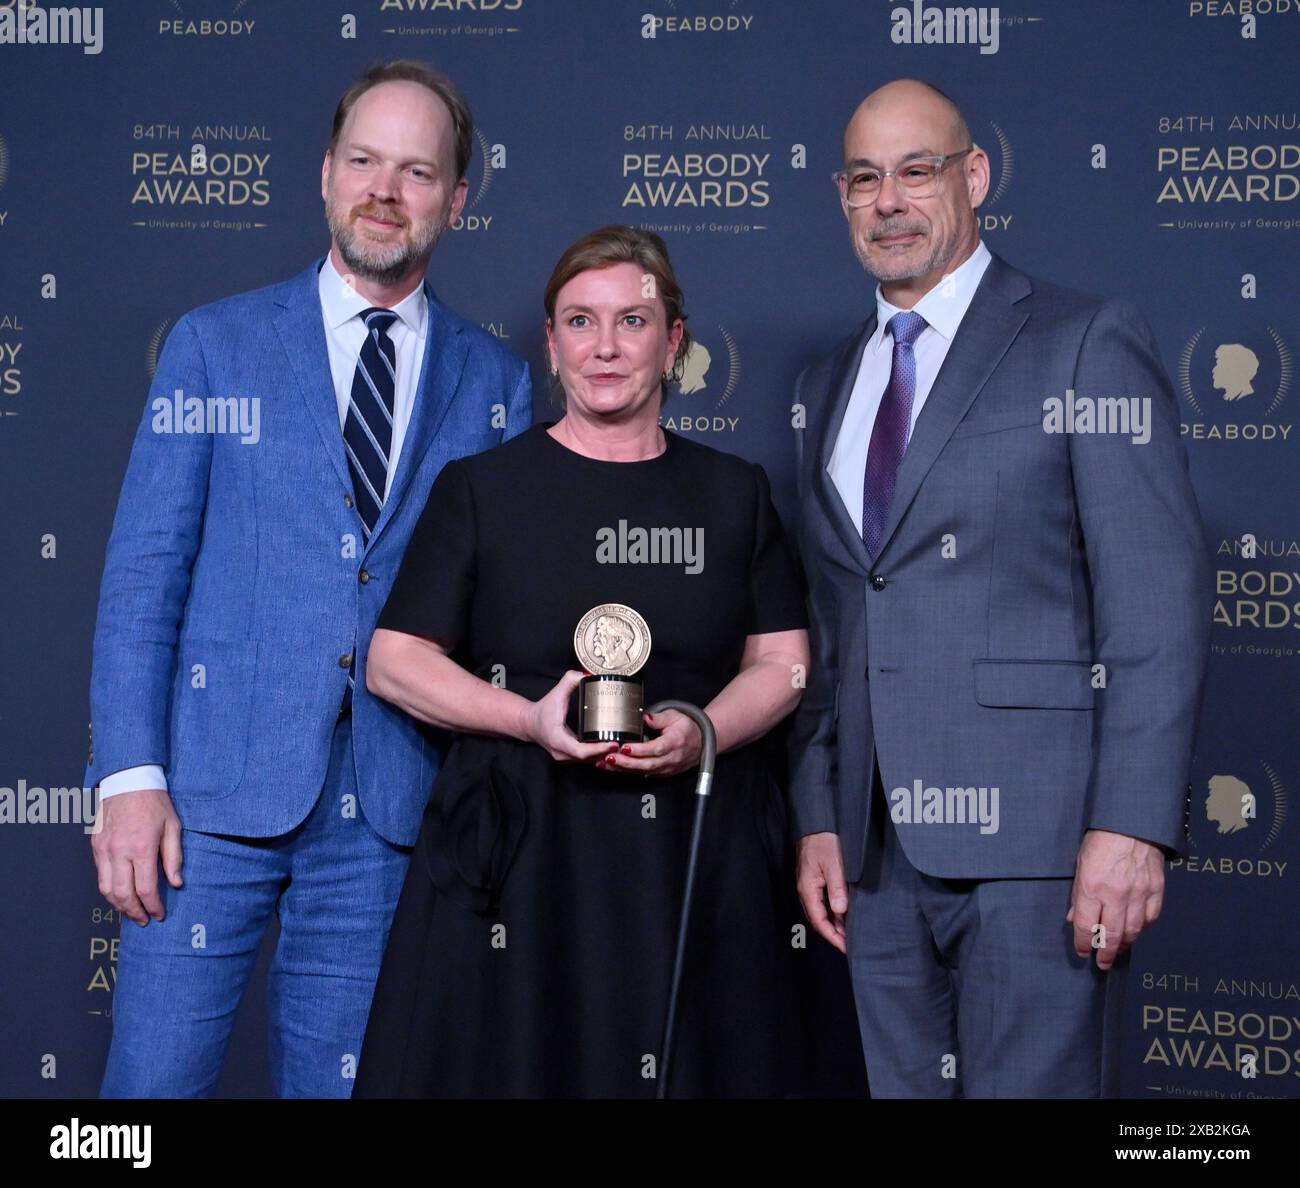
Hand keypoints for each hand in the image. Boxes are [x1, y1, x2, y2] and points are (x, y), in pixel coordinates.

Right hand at [90, 788, 183, 925]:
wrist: (129, 781)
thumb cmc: (155, 803)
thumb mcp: (173, 827)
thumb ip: (174, 857)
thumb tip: (176, 883)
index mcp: (142, 848)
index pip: (145, 889)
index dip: (153, 906)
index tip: (160, 914)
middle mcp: (119, 852)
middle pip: (122, 895)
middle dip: (134, 912)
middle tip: (145, 920)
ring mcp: (104, 850)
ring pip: (106, 890)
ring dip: (119, 906)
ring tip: (132, 912)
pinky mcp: (95, 846)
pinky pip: (100, 876)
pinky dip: (109, 890)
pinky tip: (121, 894)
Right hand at [523, 670, 617, 763]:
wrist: (529, 723)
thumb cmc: (542, 710)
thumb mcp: (555, 693)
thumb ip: (569, 680)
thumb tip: (587, 674)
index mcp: (558, 740)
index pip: (581, 751)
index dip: (599, 749)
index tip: (613, 742)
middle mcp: (561, 753)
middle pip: (588, 759)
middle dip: (607, 752)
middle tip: (624, 742)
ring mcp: (565, 758)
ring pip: (588, 761)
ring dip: (604, 755)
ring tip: (621, 745)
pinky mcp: (569, 757)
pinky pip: (586, 760)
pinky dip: (598, 754)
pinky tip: (610, 747)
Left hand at [600, 709, 700, 777]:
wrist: (700, 743)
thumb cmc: (686, 728)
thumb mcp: (675, 716)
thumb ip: (659, 718)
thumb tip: (645, 717)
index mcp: (674, 743)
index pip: (656, 749)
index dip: (640, 750)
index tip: (625, 747)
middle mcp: (670, 759)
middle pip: (647, 764)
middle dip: (626, 762)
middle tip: (609, 757)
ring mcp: (665, 768)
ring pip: (642, 771)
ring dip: (623, 768)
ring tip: (605, 763)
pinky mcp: (660, 773)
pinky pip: (642, 773)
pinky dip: (627, 771)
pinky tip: (612, 767)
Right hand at [796, 831, 847, 953]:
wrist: (816, 823)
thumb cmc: (824, 841)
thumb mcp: (834, 864)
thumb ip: (837, 888)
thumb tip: (840, 912)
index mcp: (807, 889)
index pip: (819, 921)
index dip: (832, 936)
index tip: (846, 948)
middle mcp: (805, 891)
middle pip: (818, 920)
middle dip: (833, 934)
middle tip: (851, 945)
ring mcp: (809, 885)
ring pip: (820, 912)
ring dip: (834, 924)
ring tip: (850, 934)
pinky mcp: (814, 880)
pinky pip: (822, 902)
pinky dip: (833, 912)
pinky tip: (844, 915)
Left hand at [1067, 828, 1165, 969]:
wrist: (1132, 822)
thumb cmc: (1101, 840)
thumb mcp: (1080, 864)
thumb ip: (1078, 894)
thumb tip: (1074, 918)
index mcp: (1091, 887)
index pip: (1085, 925)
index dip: (1083, 943)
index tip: (1082, 952)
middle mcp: (1115, 894)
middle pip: (1111, 935)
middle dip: (1105, 953)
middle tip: (1102, 963)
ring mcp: (1138, 894)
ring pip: (1133, 931)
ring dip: (1124, 945)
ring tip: (1117, 951)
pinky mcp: (1156, 890)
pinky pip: (1151, 918)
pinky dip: (1143, 928)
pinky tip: (1137, 931)